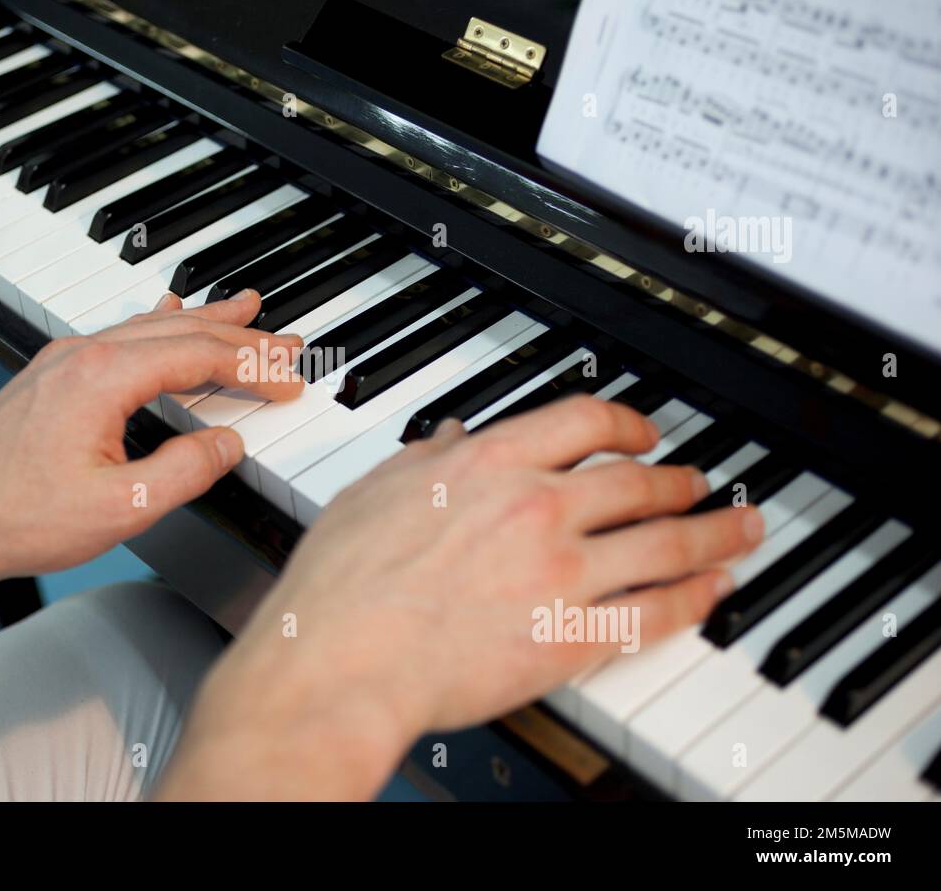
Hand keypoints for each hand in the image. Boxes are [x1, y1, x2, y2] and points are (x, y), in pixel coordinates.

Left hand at [0, 290, 301, 583]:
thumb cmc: (14, 517)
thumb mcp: (119, 508)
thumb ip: (184, 472)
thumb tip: (228, 446)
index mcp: (102, 378)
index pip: (199, 356)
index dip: (251, 367)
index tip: (287, 382)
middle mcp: (82, 355)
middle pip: (181, 331)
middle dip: (241, 334)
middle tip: (287, 342)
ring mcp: (63, 362)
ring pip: (151, 328)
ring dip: (204, 322)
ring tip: (246, 307)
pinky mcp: (52, 376)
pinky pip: (120, 336)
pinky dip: (159, 326)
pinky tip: (168, 314)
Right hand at [160, 395, 762, 798]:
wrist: (344, 662)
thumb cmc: (344, 585)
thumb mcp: (375, 492)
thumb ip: (424, 459)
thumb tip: (449, 439)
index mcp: (490, 462)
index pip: (585, 423)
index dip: (626, 425)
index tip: (641, 435)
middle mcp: (538, 507)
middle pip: (639, 482)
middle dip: (681, 480)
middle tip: (700, 483)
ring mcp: (563, 572)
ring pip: (665, 542)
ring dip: (714, 533)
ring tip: (740, 528)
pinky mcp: (573, 636)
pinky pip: (655, 612)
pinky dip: (695, 598)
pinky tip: (713, 590)